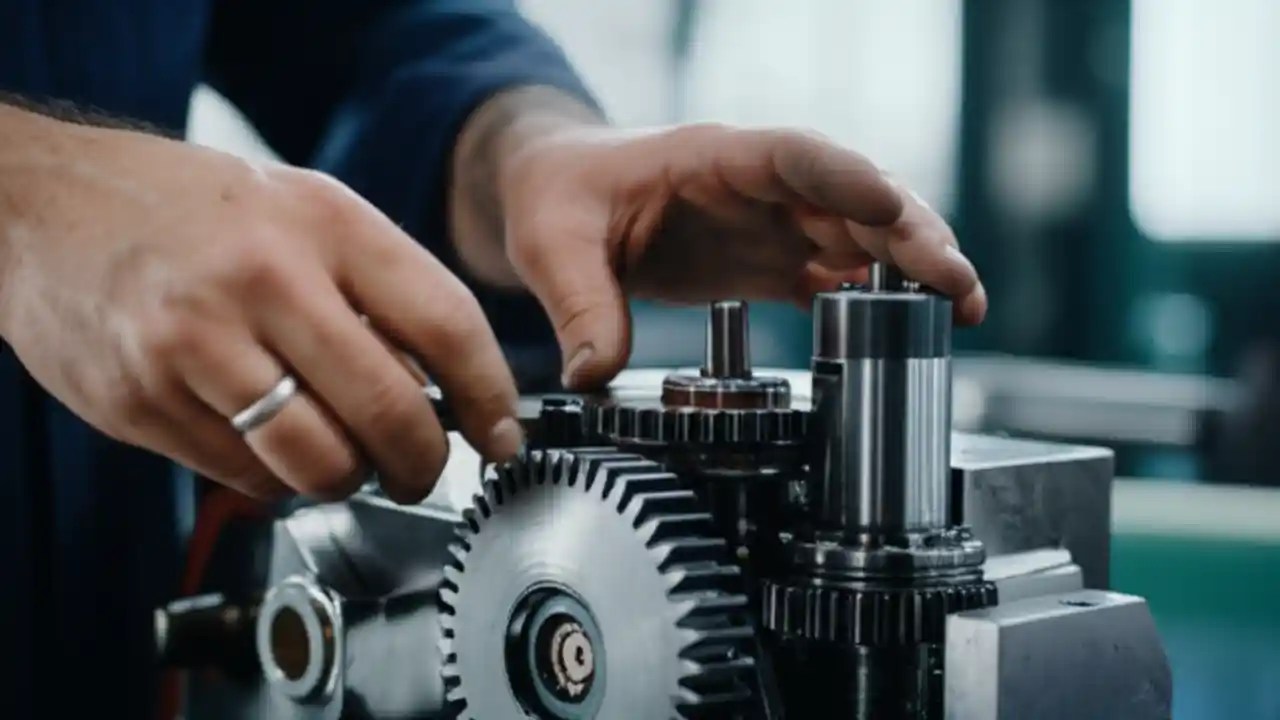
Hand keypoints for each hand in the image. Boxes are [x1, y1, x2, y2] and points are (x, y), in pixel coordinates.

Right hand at [0, 104, 523, 502]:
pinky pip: (246, 477)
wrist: (42, 203)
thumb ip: (379, 287)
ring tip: (347, 459)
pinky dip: (280, 480)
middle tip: (423, 468)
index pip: (444, 322)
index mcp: (321, 221)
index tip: (502, 434)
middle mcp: (261, 279)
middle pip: (388, 409)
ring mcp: (193, 344)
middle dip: (424, 462)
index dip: (489, 395)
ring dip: (351, 480)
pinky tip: (273, 444)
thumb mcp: (302, 209)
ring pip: (318, 462)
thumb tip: (454, 386)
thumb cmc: (192, 210)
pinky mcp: (142, 401)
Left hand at [450, 89, 986, 389]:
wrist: (563, 195)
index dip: (845, 179)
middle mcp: (760, 186)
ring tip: (961, 310)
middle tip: (956, 285)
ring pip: (864, 237)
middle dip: (912, 235)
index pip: (795, 155)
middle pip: (854, 198)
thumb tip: (593, 376)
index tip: (890, 207)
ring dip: (914, 269)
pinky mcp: (775, 261)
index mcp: (713, 158)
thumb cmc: (559, 193)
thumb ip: (580, 305)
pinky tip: (914, 333)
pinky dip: (880, 301)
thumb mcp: (553, 245)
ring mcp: (775, 223)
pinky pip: (841, 276)